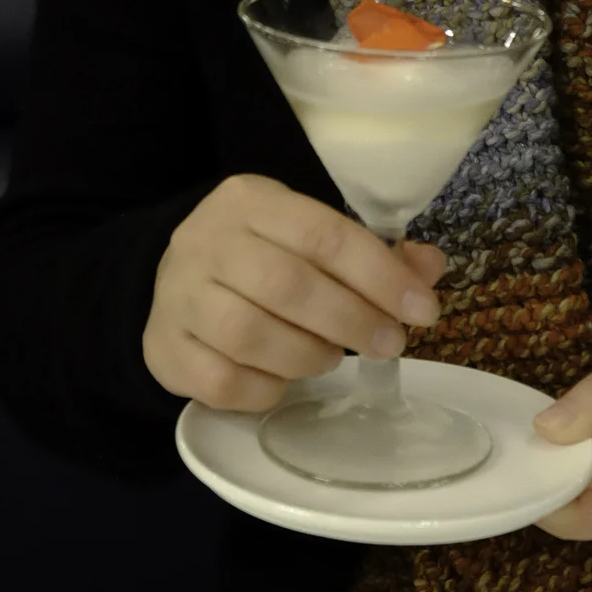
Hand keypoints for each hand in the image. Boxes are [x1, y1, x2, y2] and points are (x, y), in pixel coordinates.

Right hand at [144, 173, 445, 411]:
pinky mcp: (163, 349)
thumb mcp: (310, 235)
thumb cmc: (262, 257)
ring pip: (249, 336)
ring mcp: (178, 297)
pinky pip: (222, 382)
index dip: (381, 276)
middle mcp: (206, 242)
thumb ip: (372, 252)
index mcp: (250, 202)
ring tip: (332, 358)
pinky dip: (266, 390)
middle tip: (390, 344)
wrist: (175, 281)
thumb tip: (429, 270)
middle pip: (287, 286)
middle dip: (352, 321)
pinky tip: (284, 381)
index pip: (324, 234)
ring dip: (309, 355)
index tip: (424, 310)